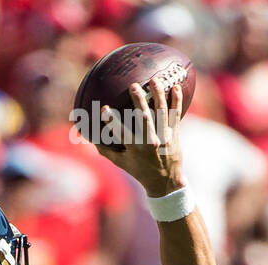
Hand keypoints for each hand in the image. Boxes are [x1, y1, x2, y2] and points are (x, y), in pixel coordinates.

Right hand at [97, 78, 184, 196]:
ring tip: (154, 80)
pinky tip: (175, 86)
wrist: (164, 181)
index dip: (112, 121)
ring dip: (158, 94)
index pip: (121, 133)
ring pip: (161, 112)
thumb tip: (91, 139)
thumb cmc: (139, 171)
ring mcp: (163, 136)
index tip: (104, 109)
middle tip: (133, 86)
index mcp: (134, 149)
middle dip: (139, 101)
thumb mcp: (121, 163)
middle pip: (144, 118)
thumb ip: (107, 150)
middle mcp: (149, 141)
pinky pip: (176, 114)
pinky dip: (177, 100)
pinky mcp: (174, 133)